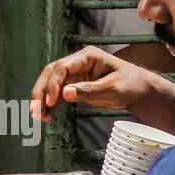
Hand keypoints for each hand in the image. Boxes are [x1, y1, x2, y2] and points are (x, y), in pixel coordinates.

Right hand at [29, 46, 155, 121]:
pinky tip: (47, 117)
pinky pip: (58, 95)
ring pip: (51, 85)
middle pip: (51, 74)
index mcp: (87, 56)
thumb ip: (89, 91)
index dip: (53, 84)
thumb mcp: (112, 88)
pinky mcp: (75, 86)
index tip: (51, 101)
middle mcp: (78, 63)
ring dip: (43, 100)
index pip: (62, 67)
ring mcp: (75, 75)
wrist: (139, 91)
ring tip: (38, 117)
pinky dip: (52, 106)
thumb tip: (65, 94)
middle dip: (41, 92)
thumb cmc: (130, 84)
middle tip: (35, 109)